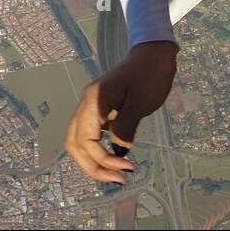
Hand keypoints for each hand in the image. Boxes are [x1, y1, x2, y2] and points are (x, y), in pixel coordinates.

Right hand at [64, 40, 177, 182]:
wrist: (154, 51)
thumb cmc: (151, 73)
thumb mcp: (141, 101)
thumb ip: (126, 126)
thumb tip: (118, 150)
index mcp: (94, 101)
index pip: (86, 140)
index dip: (103, 159)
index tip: (127, 167)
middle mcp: (86, 104)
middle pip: (75, 144)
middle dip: (93, 166)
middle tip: (119, 179)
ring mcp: (91, 106)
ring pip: (79, 141)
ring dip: (93, 160)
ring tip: (116, 174)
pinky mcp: (99, 110)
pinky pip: (90, 135)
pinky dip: (98, 150)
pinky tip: (114, 159)